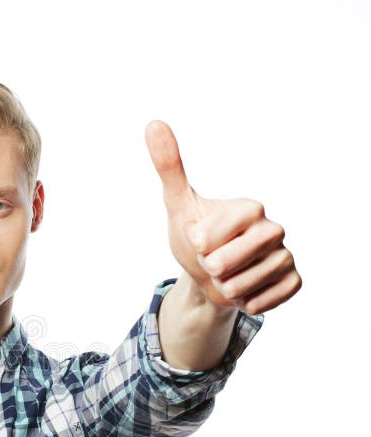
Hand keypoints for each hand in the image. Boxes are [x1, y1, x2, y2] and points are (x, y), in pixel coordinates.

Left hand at [145, 120, 301, 314]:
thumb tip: (153, 123)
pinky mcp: (292, 281)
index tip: (199, 241)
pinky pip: (267, 301)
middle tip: (212, 262)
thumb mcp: (178, 204)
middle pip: (230, 261)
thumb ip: (169, 167)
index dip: (200, 245)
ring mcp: (285, 255)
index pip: (215, 234)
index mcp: (250, 207)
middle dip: (210, 268)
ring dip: (225, 287)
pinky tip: (245, 292)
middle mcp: (274, 228)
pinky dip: (248, 303)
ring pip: (243, 285)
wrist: (205, 277)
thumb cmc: (193, 236)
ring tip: (226, 276)